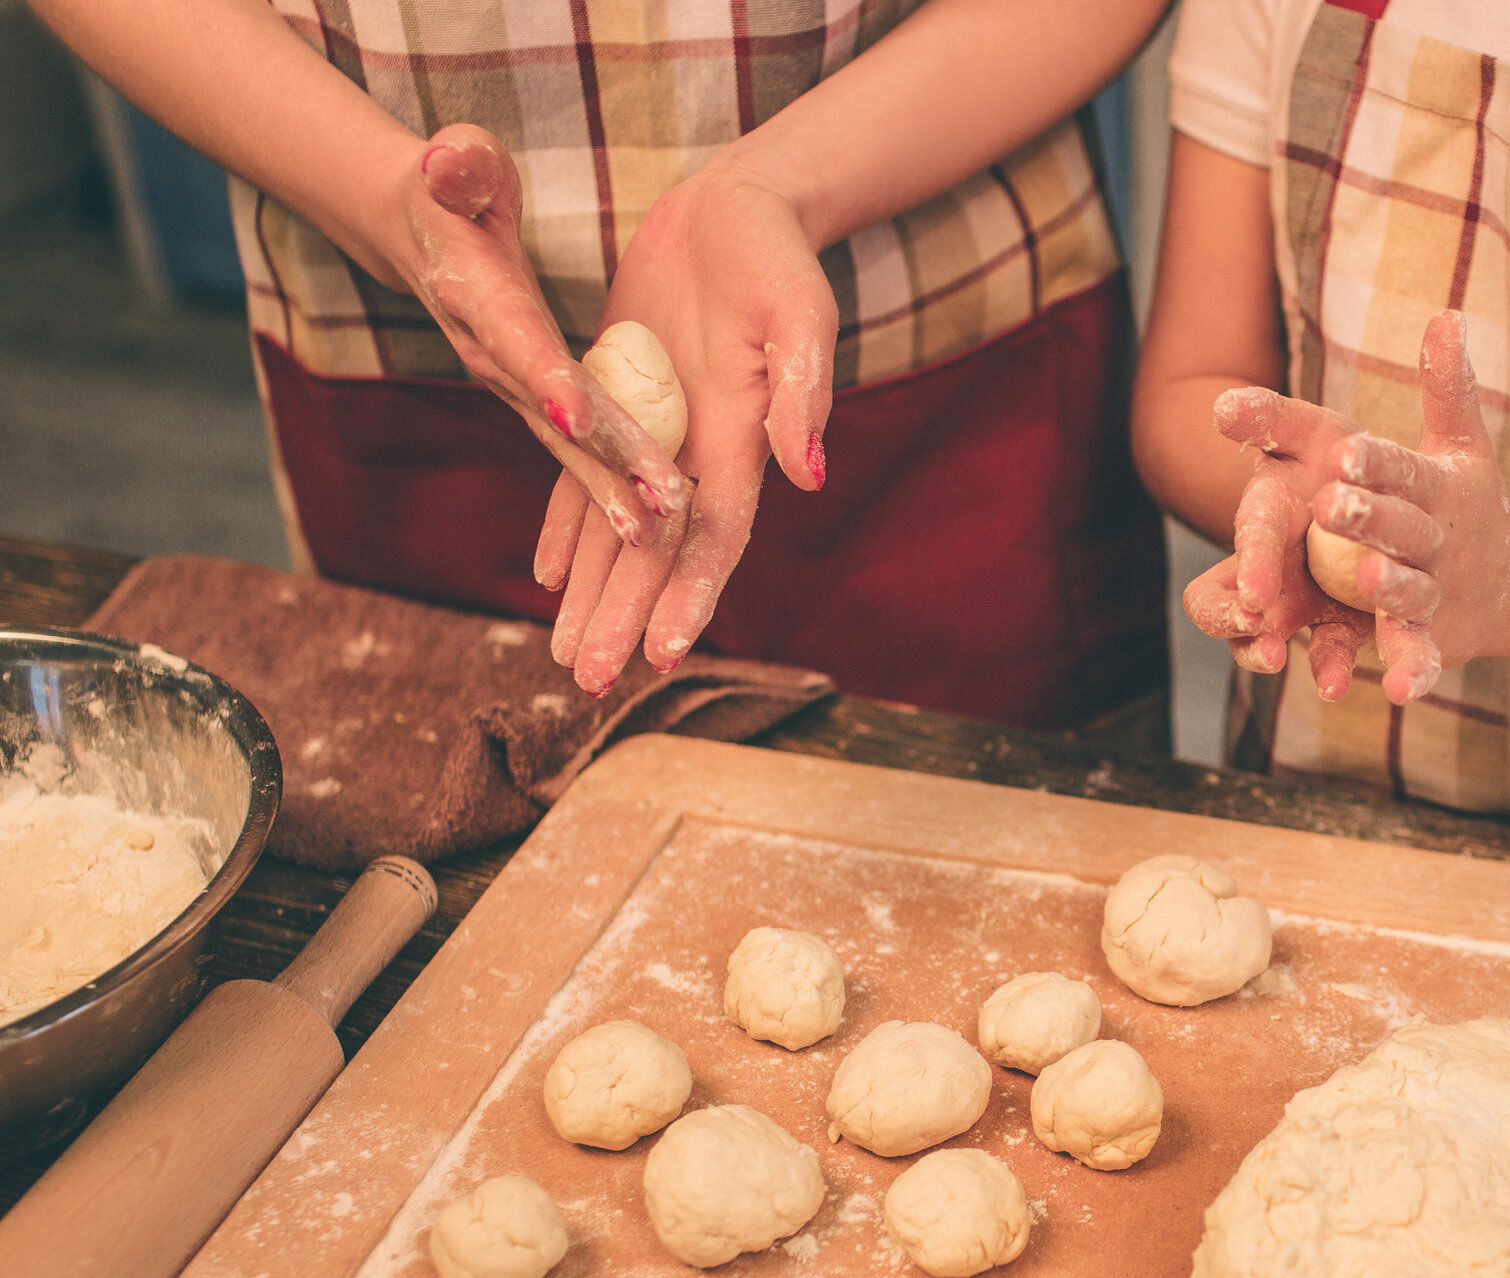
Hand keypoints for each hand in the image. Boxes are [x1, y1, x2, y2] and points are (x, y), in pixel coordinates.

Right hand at [392, 126, 689, 548]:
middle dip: (605, 461)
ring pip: (570, 449)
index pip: (518, 341)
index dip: (545, 374)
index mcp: (481, 300)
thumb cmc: (452, 190)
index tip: (578, 411)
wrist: (421, 238)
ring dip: (613, 493)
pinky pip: (579, 454)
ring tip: (662, 536)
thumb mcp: (455, 166)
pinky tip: (656, 531)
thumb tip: (449, 160)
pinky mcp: (538, 404)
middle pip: (557, 416)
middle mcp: (497, 359)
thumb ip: (459, 166)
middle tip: (655, 506)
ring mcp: (516, 390)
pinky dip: (611, 489)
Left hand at [538, 161, 837, 692]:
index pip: (714, 537)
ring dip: (595, 596)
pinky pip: (590, 483)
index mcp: (741, 440)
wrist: (738, 209)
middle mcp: (699, 454)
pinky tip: (550, 579)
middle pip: (657, 554)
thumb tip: (810, 474)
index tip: (664, 655)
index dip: (690, 597)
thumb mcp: (800, 313)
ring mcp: (658, 437)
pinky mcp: (621, 406)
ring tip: (564, 657)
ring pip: (619, 533)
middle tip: (589, 685)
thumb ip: (804, 392)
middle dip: (625, 619)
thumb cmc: (776, 256)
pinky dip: (570, 531)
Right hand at [1181, 388, 1379, 698]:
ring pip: (1272, 642)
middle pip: (1233, 611)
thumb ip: (1269, 418)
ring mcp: (1301, 603)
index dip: (1249, 571)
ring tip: (1323, 680)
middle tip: (1270, 646)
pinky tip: (1362, 686)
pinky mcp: (1338, 625)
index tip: (1258, 597)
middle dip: (1244, 631)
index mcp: (1264, 520)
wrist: (1383, 487)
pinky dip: (1337, 670)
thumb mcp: (1307, 430)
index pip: (1245, 548)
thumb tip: (1222, 405)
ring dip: (1289, 659)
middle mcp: (1270, 569)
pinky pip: (1330, 653)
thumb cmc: (1334, 453)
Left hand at [1301, 311, 1509, 704]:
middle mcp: (1439, 540)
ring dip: (1388, 588)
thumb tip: (1448, 315)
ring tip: (1359, 580)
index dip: (1377, 463)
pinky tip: (1399, 690)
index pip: (1403, 469)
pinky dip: (1414, 673)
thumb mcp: (1459, 445)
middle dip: (1370, 517)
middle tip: (1332, 502)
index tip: (1345, 449)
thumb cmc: (1466, 502)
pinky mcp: (1436, 640)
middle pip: (1402, 528)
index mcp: (1438, 488)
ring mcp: (1439, 593)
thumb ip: (1447, 388)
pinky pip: (1421, 657)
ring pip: (1409, 592)